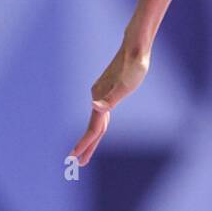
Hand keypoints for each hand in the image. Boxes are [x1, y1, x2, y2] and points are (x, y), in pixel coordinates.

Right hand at [67, 38, 149, 166]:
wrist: (135, 47)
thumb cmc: (134, 66)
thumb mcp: (126, 85)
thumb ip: (110, 98)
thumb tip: (94, 107)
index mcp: (100, 99)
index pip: (93, 128)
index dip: (85, 145)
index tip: (75, 159)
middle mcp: (97, 97)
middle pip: (92, 128)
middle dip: (86, 146)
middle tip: (77, 163)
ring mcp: (101, 93)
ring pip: (96, 121)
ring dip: (91, 137)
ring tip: (86, 149)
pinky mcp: (107, 90)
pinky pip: (101, 113)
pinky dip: (98, 124)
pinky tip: (99, 125)